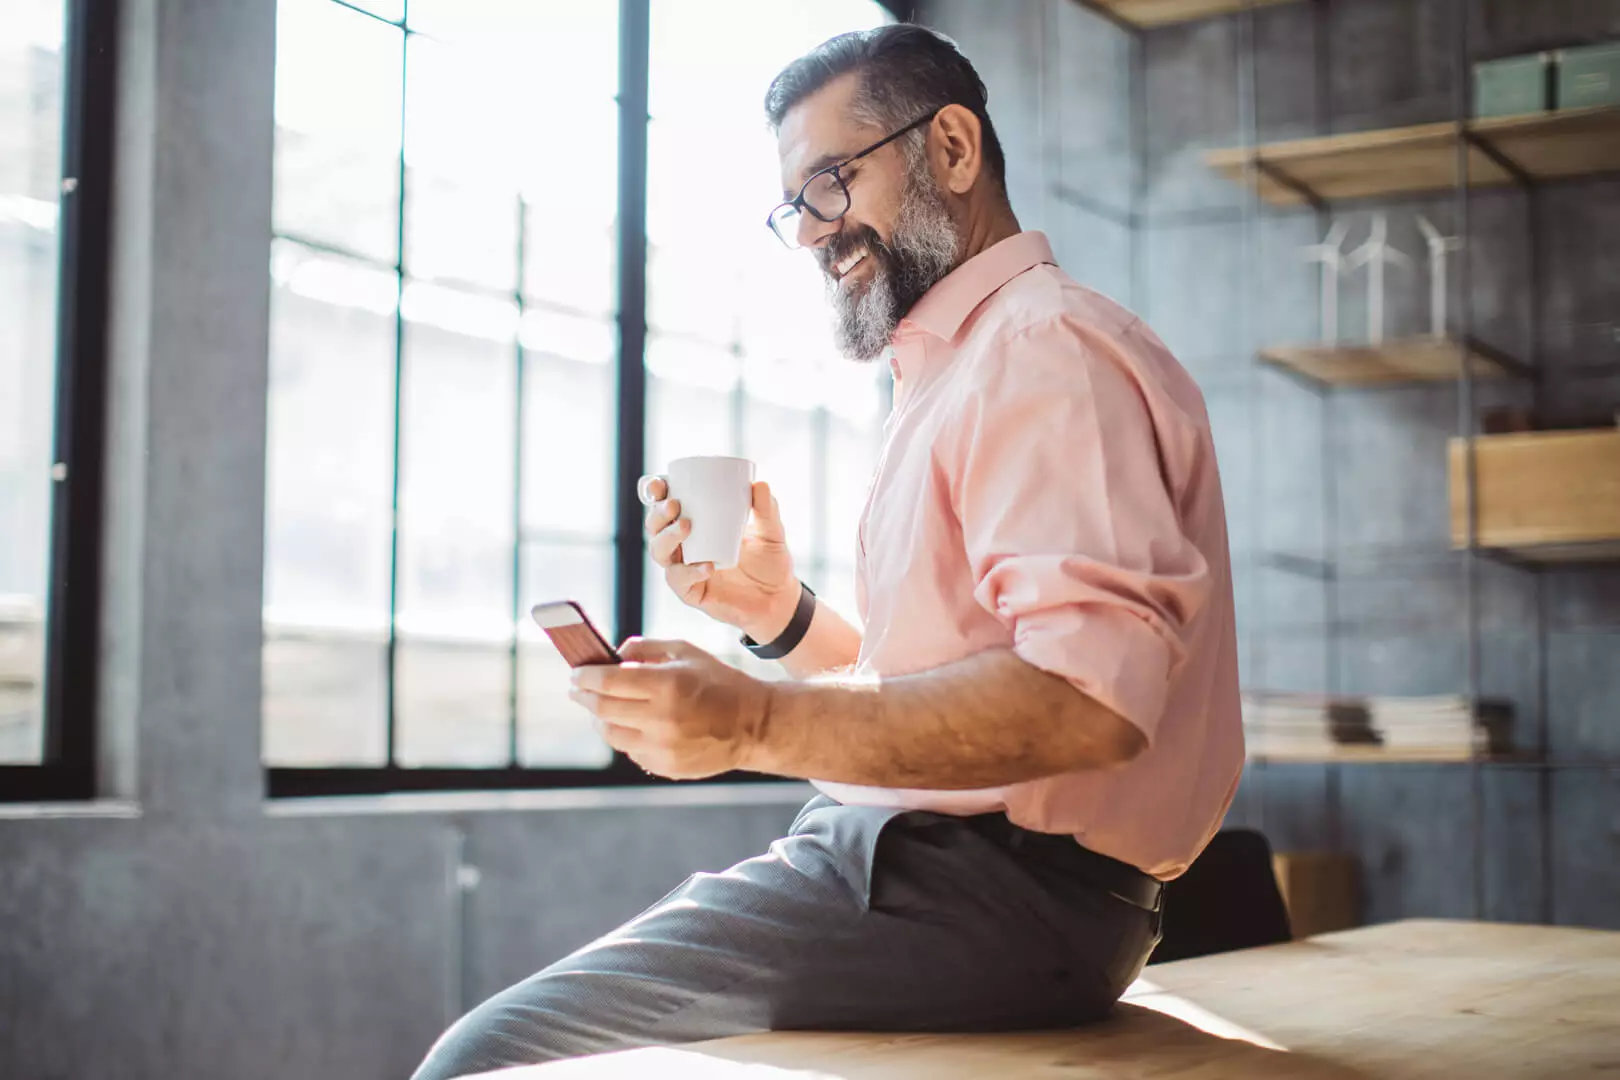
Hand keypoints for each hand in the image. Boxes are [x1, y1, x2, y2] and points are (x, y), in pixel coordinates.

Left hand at [568, 639, 772, 779]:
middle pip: (602, 709)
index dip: (585, 676)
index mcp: (667, 686)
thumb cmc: (719, 682)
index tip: (576, 672)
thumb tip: (612, 657)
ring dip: (600, 718)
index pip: (608, 681)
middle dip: (584, 696)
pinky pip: (631, 751)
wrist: (754, 725)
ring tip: (603, 707)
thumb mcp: (686, 651)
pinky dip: (626, 735)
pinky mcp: (665, 767)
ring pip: (611, 734)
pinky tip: (634, 724)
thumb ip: (645, 649)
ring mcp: (662, 748)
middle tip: (578, 688)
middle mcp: (662, 720)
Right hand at [643, 477, 800, 641]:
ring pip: (659, 552)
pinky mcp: (691, 593)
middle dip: (657, 513)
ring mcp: (685, 569)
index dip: (655, 491)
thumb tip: (760, 484)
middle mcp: (684, 546)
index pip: (667, 504)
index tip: (660, 483)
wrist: (778, 599)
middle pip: (655, 526)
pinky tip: (707, 565)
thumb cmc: (769, 562)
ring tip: (686, 526)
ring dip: (667, 537)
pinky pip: (679, 581)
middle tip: (674, 504)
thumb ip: (767, 509)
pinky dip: (689, 571)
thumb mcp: (771, 531)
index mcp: (697, 524)